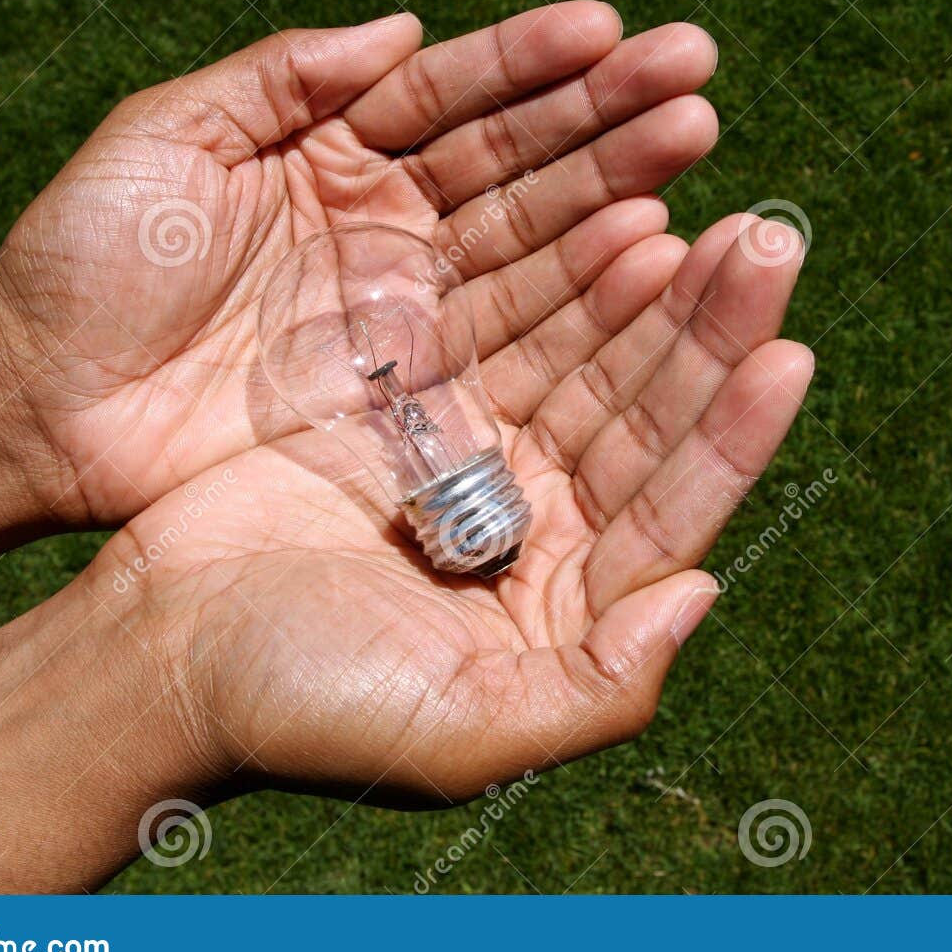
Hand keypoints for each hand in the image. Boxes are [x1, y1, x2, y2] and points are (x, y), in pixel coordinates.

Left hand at [0, 2, 719, 528]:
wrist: (39, 405)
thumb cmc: (84, 261)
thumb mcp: (167, 136)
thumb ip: (284, 74)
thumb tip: (404, 26)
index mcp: (335, 151)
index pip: (453, 95)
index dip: (532, 63)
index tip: (613, 31)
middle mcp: (391, 227)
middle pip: (517, 163)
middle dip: (607, 119)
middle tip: (694, 80)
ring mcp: (410, 311)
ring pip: (532, 243)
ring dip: (615, 197)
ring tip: (690, 149)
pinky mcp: (414, 393)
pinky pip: (510, 338)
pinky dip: (581, 300)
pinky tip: (645, 258)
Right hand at [111, 215, 811, 803]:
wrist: (162, 651)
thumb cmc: (303, 706)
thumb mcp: (461, 734)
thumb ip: (597, 689)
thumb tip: (699, 596)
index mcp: (571, 599)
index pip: (676, 504)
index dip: (735, 434)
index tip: (789, 353)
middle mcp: (545, 519)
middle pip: (651, 410)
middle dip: (713, 329)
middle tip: (772, 241)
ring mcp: (489, 453)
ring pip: (594, 354)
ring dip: (655, 287)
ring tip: (718, 218)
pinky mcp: (427, 403)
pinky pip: (515, 323)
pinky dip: (566, 274)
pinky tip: (620, 223)